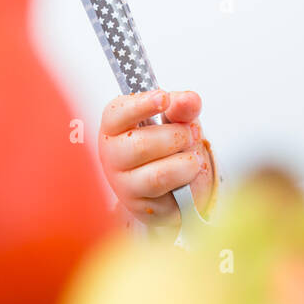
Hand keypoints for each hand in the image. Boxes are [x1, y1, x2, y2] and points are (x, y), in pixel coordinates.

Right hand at [97, 90, 215, 230]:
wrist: (179, 186)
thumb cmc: (171, 147)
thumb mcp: (180, 121)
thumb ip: (184, 108)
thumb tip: (190, 99)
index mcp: (115, 126)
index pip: (117, 112)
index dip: (141, 104)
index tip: (164, 97)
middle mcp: (111, 155)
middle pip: (143, 144)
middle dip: (179, 137)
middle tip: (191, 135)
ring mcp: (121, 183)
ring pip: (159, 174)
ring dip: (187, 163)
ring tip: (192, 159)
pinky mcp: (139, 206)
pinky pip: (170, 195)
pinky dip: (187, 181)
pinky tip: (187, 177)